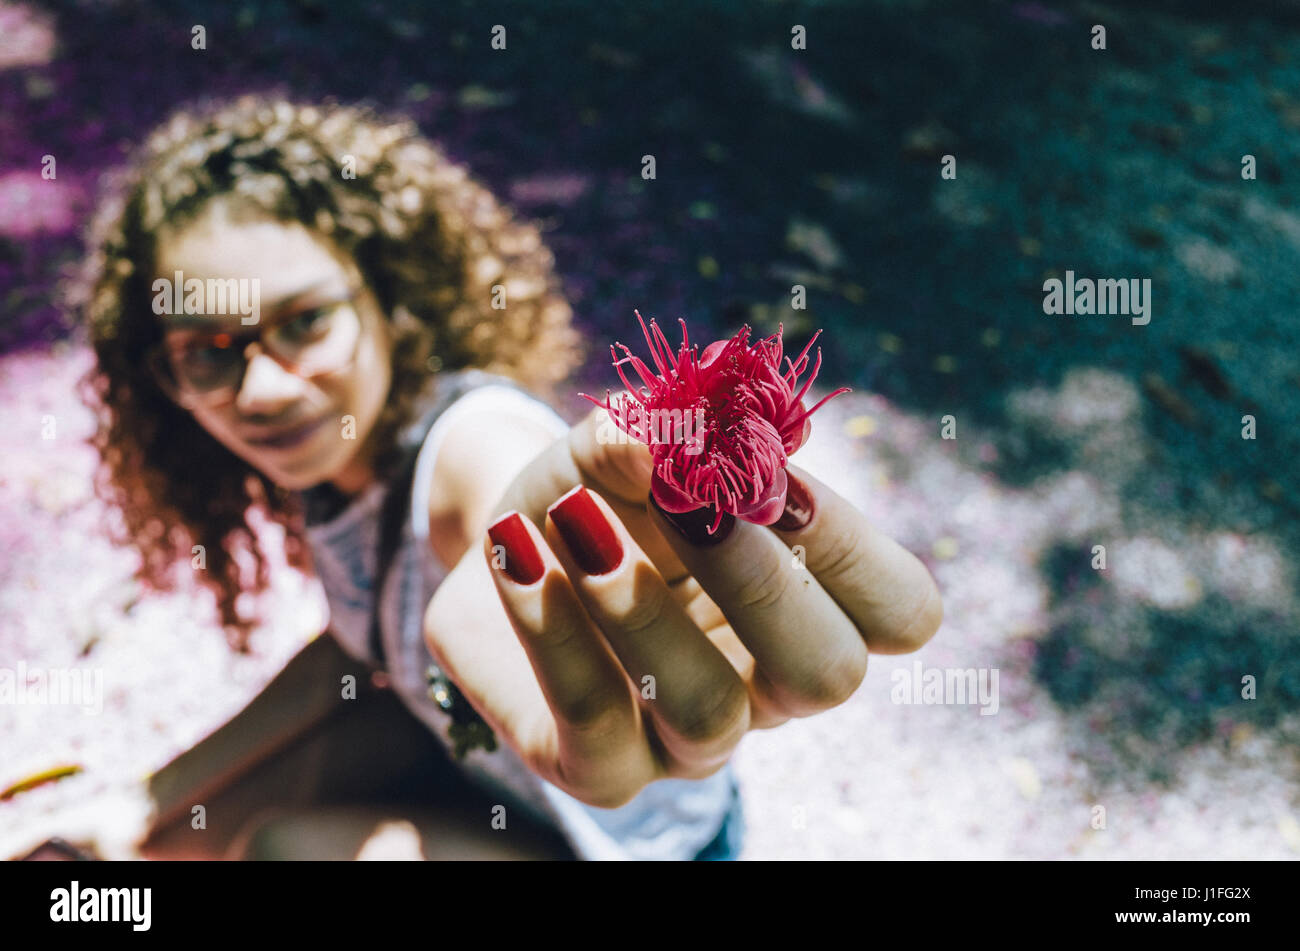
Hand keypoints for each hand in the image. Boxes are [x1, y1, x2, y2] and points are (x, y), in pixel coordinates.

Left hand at [424, 407, 941, 807]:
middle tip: (693, 503)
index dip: (854, 547)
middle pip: (830, 677)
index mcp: (812, 606)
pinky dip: (551, 624)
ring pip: (708, 713)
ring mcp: (688, 741)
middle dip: (763, 582)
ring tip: (574, 517)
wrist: (507, 542)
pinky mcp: (600, 767)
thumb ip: (655, 430)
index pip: (900, 612)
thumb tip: (662, 439)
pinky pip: (592, 716)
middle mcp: (767, 687)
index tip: (775, 478)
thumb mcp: (628, 443)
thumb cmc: (602, 488)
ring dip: (643, 608)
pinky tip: (515, 548)